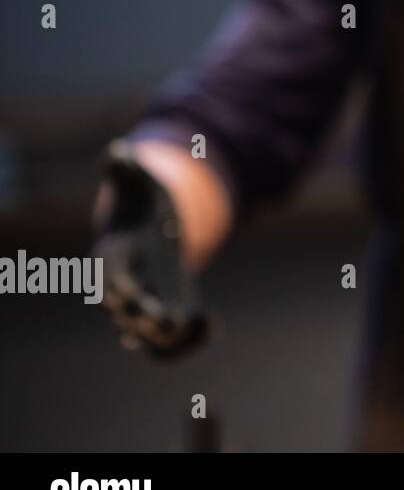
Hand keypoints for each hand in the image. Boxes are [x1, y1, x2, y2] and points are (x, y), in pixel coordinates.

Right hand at [92, 140, 208, 357]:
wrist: (150, 229)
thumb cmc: (140, 204)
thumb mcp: (137, 184)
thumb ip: (125, 169)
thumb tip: (119, 149)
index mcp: (112, 257)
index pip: (105, 277)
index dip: (115, 287)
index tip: (126, 296)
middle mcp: (125, 288)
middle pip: (124, 314)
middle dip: (140, 319)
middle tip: (162, 322)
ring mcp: (148, 305)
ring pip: (147, 336)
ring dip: (165, 339)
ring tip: (189, 328)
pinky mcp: (170, 312)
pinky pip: (173, 340)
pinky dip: (190, 339)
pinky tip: (212, 324)